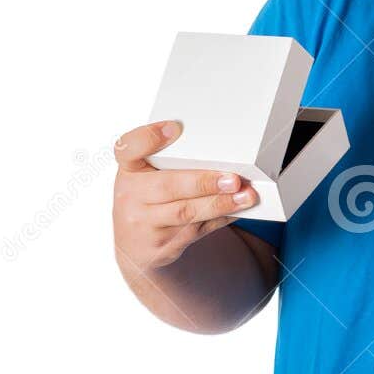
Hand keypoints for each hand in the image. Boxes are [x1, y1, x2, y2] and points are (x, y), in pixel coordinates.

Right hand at [111, 120, 258, 273]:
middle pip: (167, 187)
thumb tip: (220, 149)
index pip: (128, 148)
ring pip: (186, 213)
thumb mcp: (146, 174)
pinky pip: (197, 230)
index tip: (174, 128)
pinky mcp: (162, 244)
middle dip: (204, 183)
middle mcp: (130, 195)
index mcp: (128, 168)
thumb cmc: (146, 198)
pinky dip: (222, 218)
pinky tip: (239, 209)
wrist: (134, 245)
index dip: (149, 137)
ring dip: (220, 204)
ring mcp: (144, 223)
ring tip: (244, 196)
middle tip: (233, 179)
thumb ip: (169, 159)